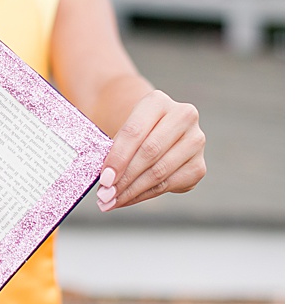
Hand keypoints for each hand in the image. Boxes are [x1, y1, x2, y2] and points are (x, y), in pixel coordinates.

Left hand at [96, 89, 205, 210]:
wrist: (157, 130)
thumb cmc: (134, 132)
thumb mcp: (122, 130)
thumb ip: (114, 150)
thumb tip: (106, 182)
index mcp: (158, 101)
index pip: (134, 132)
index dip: (118, 158)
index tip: (104, 178)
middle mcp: (183, 117)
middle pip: (149, 152)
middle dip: (124, 177)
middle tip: (105, 195)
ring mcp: (196, 141)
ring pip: (160, 171)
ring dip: (133, 190)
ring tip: (111, 201)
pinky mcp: (199, 165)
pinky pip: (169, 184)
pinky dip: (145, 194)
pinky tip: (129, 199)